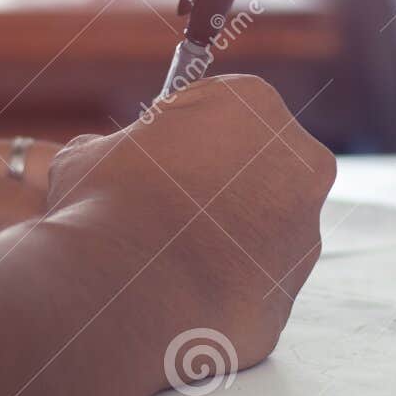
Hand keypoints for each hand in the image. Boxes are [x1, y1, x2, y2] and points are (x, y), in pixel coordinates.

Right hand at [43, 75, 334, 384]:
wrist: (135, 291)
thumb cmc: (108, 205)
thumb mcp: (89, 156)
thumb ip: (112, 150)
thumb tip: (96, 157)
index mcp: (254, 103)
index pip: (221, 110)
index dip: (181, 136)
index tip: (154, 161)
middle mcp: (299, 159)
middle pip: (255, 166)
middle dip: (215, 186)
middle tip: (163, 211)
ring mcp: (306, 226)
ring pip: (260, 228)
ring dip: (223, 238)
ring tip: (167, 259)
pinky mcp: (293, 286)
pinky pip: (254, 280)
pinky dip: (225, 286)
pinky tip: (183, 293)